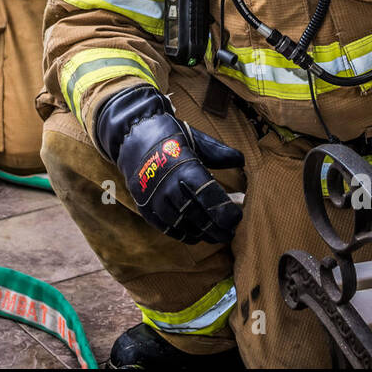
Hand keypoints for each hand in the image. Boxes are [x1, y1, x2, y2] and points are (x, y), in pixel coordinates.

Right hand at [95, 85, 244, 243]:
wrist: (131, 135)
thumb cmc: (169, 136)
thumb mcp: (195, 139)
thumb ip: (218, 153)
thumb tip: (241, 159)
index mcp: (184, 168)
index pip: (208, 195)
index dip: (223, 210)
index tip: (237, 218)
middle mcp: (168, 186)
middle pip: (196, 215)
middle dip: (215, 227)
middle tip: (230, 234)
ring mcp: (154, 198)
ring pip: (180, 224)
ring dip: (200, 233)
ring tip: (215, 236)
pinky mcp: (144, 206)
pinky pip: (164, 227)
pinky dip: (180, 234)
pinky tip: (193, 236)